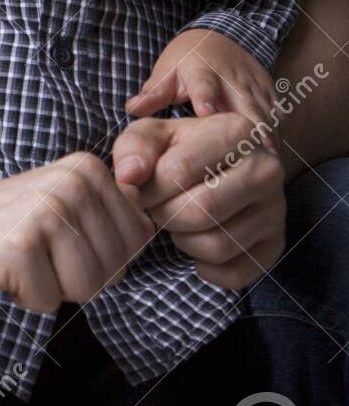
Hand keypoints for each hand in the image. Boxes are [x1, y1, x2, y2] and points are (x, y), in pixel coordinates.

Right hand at [0, 152, 154, 313]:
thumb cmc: (0, 225)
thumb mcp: (61, 205)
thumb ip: (108, 214)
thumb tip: (149, 228)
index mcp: (86, 169)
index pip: (134, 242)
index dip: (99, 257)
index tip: (58, 238)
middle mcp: (70, 183)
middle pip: (114, 269)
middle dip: (77, 277)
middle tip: (36, 252)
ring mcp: (45, 213)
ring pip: (87, 287)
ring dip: (52, 288)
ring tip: (21, 259)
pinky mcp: (20, 248)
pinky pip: (48, 302)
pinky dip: (24, 297)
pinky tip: (1, 268)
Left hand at [112, 111, 285, 289]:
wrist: (217, 168)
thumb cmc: (179, 150)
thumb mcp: (153, 135)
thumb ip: (134, 147)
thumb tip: (129, 176)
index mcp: (236, 131)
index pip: (178, 171)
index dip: (148, 188)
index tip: (142, 190)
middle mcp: (266, 169)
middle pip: (201, 211)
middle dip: (165, 216)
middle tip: (158, 208)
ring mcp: (276, 210)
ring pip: (217, 246)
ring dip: (183, 241)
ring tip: (178, 221)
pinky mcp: (275, 245)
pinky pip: (234, 274)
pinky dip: (205, 267)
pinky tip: (197, 242)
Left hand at [125, 28, 279, 152]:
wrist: (218, 38)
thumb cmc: (186, 60)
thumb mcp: (167, 70)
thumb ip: (153, 92)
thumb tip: (132, 108)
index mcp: (202, 69)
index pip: (204, 83)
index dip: (205, 97)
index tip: (206, 112)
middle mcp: (232, 78)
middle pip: (243, 103)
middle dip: (248, 128)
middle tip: (251, 156)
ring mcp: (254, 86)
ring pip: (264, 112)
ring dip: (266, 137)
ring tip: (268, 165)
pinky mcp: (270, 94)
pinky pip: (277, 117)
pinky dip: (277, 138)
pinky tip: (276, 162)